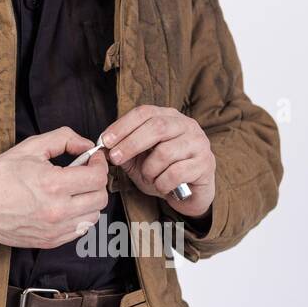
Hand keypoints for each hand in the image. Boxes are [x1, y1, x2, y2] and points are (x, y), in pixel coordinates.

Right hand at [0, 127, 109, 247]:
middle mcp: (57, 210)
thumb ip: (63, 138)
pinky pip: (80, 230)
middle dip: (96, 182)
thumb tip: (86, 144)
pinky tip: (64, 206)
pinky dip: (78, 217)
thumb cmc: (0, 175)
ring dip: (89, 201)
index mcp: (53, 184)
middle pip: (100, 198)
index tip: (92, 159)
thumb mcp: (30, 147)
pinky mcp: (51, 241)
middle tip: (84, 173)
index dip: (99, 164)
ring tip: (74, 191)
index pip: (97, 177)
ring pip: (94, 216)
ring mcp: (55, 229)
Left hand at [100, 105, 214, 219]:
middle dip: (131, 144)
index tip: (106, 140)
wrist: (189, 193)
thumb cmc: (162, 171)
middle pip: (157, 127)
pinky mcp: (206, 164)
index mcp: (169, 116)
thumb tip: (102, 146)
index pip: (144, 112)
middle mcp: (187, 125)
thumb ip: (123, 149)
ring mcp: (199, 143)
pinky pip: (176, 173)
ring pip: (165, 152)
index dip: (123, 125)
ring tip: (149, 177)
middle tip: (116, 158)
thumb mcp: (138, 159)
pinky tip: (162, 185)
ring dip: (149, 170)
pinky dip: (162, 182)